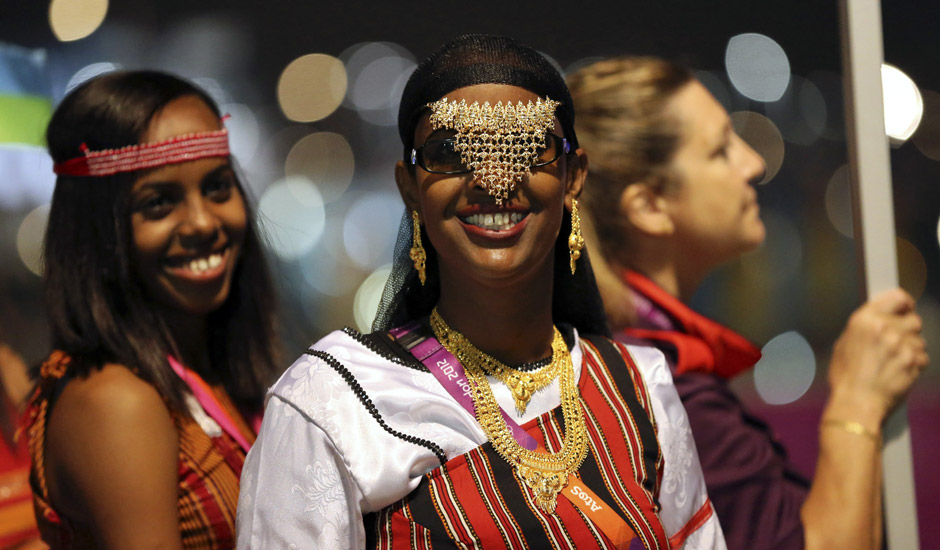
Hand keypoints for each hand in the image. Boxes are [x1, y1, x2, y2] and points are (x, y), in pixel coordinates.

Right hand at [827, 289, 927, 425]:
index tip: (906, 308)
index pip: (897, 297)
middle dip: (908, 330)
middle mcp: (884, 328)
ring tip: (894, 362)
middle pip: (913, 320)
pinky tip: (899, 371)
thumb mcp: (843, 345)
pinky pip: (923, 357)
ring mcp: (901, 344)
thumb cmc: (846, 378)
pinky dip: (915, 364)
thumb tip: (877, 320)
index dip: (904, 303)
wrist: (856, 403)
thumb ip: (863, 328)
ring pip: (920, 340)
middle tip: (897, 343)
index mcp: (865, 320)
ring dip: (911, 349)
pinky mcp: (914, 361)